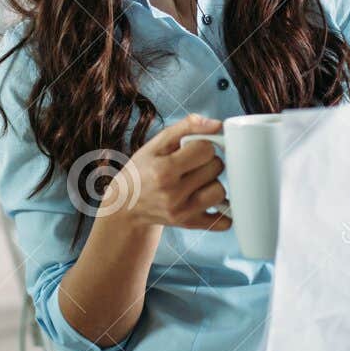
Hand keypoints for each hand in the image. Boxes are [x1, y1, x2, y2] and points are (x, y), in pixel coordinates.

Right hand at [102, 114, 231, 231]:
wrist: (126, 204)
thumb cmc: (142, 170)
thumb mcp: (156, 144)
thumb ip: (186, 127)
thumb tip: (217, 125)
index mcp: (163, 170)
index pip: (205, 148)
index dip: (203, 145)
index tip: (193, 148)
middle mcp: (172, 194)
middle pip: (215, 168)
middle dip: (209, 162)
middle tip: (194, 164)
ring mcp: (182, 212)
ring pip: (220, 191)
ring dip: (214, 183)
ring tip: (199, 181)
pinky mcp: (189, 225)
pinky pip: (223, 221)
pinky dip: (223, 211)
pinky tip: (209, 200)